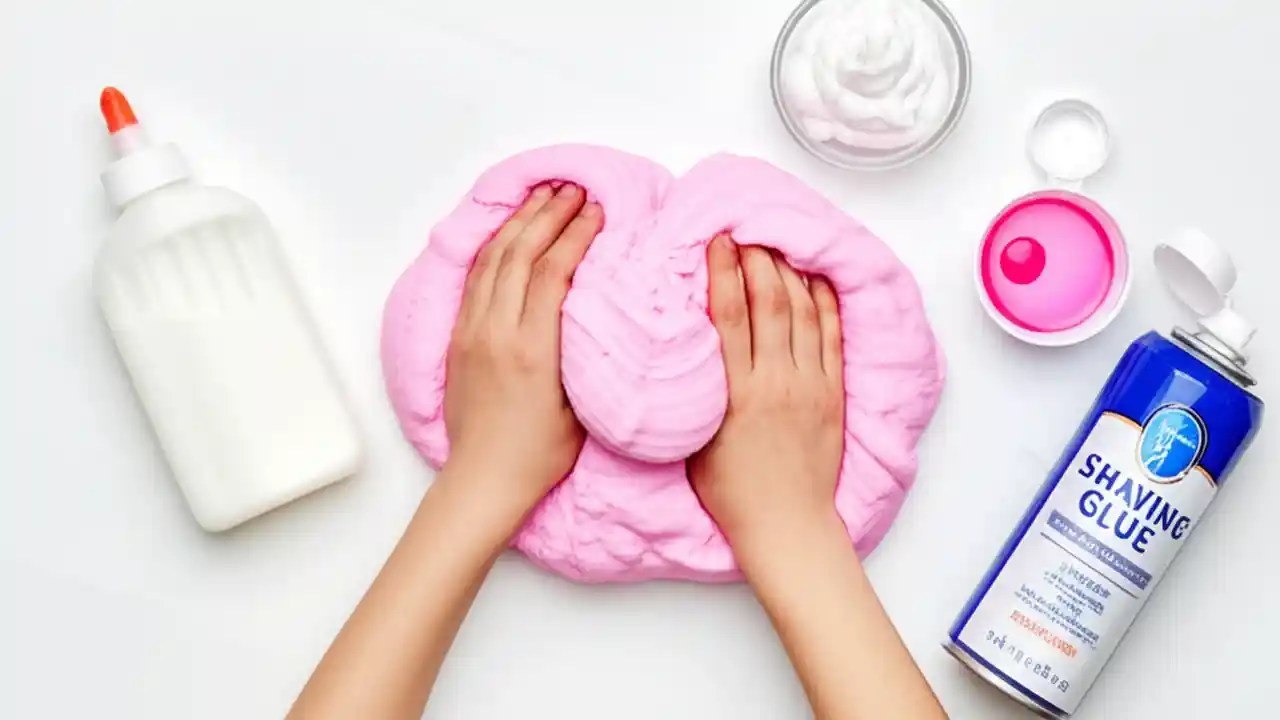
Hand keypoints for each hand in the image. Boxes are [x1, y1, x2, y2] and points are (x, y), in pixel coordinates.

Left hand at [443, 183, 601, 506]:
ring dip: (519, 223)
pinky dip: (494, 247)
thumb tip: (599, 310)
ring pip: (493, 260)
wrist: (484, 479)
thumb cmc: (538, 455)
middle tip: (573, 190)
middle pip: (520, 254)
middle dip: (548, 215)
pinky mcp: (458, 338)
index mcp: (532, 349)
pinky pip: (475, 279)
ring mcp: (471, 332)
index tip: (597, 212)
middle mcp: (496, 332)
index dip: (576, 235)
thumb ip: (586, 354)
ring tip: (542, 197)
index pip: (553, 271)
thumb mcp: (580, 407)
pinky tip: (509, 233)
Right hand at [690, 234, 844, 542]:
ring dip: (788, 275)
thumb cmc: (732, 491)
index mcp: (735, 394)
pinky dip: (824, 303)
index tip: (717, 242)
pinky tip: (815, 280)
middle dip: (757, 261)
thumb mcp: (695, 441)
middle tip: (746, 235)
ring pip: (801, 313)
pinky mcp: (832, 395)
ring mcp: (809, 386)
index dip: (723, 272)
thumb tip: (685, 348)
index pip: (729, 316)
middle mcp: (775, 383)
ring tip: (775, 248)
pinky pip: (831, 337)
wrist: (785, 525)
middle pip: (769, 304)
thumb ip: (695, 392)